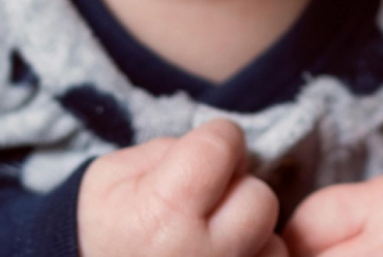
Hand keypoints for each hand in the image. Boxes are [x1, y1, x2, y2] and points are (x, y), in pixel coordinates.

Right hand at [77, 118, 287, 256]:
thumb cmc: (109, 231)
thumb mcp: (109, 177)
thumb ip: (164, 150)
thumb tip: (214, 150)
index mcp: (162, 214)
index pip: (220, 147)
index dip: (218, 137)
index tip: (208, 150)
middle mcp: (200, 254)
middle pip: (259, 197)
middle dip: (239, 189)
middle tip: (212, 198)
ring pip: (273, 241)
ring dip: (249, 231)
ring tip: (213, 237)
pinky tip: (224, 256)